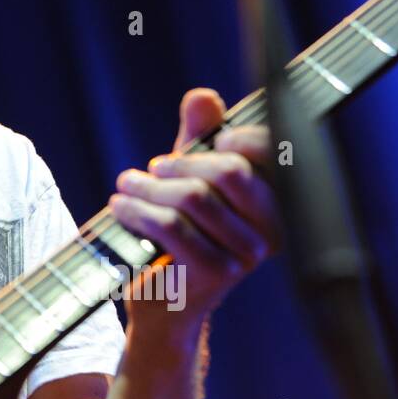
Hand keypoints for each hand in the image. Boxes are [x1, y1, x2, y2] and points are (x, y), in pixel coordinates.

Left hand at [108, 88, 279, 349]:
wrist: (163, 302)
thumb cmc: (180, 231)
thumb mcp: (189, 177)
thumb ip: (199, 137)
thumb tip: (203, 96)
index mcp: (277, 203)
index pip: (274, 153)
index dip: (241, 136)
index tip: (213, 138)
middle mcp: (271, 230)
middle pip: (230, 171)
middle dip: (182, 162)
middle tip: (154, 168)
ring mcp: (244, 255)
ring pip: (193, 197)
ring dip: (148, 186)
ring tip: (126, 186)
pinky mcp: (211, 273)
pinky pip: (170, 226)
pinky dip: (136, 210)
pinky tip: (120, 206)